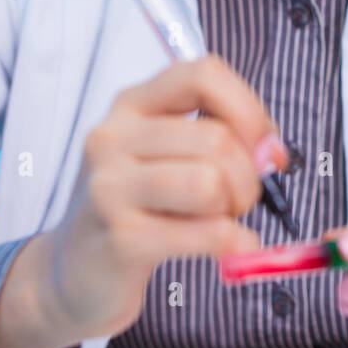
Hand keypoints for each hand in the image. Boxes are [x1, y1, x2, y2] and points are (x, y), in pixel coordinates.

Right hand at [39, 54, 287, 341]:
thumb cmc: (138, 209)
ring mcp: (110, 187)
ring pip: (209, 181)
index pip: (203, 74)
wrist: (75, 273)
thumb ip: (221, 139)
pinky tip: (231, 247)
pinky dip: (232, 242)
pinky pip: (203, 233)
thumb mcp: (170, 158)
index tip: (263, 146)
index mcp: (132, 105)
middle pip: (216, 137)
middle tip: (239, 200)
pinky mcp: (120, 239)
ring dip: (235, 207)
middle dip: (248, 175)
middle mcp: (113, 137)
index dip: (248, 109)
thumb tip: (272, 150)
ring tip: (223, 220)